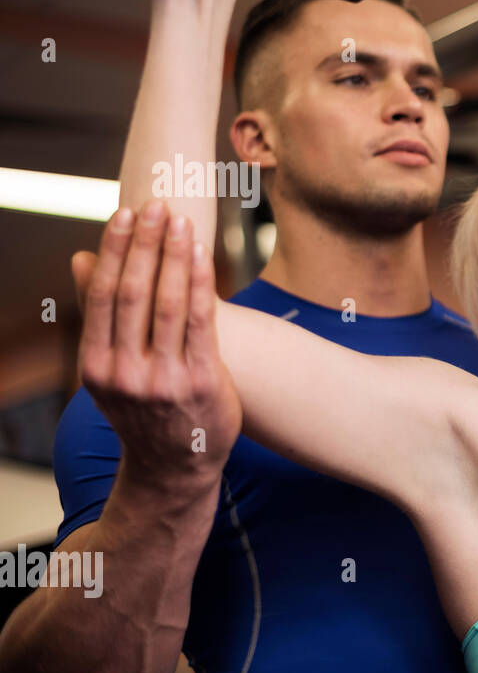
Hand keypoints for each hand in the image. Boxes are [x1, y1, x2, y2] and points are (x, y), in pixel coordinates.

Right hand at [71, 200, 240, 492]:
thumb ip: (102, 316)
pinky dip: (201, 284)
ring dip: (174, 256)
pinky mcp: (202, 382)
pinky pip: (202, 323)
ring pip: (168, 303)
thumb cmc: (146, 410)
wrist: (175, 468)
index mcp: (97, 365)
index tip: (123, 214)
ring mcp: (164, 378)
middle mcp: (126, 371)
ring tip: (181, 220)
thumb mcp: (111, 369)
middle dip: (144, 244)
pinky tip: (202, 255)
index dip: (113, 251)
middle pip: (133, 293)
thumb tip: (81, 260)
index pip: (103, 295)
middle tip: (155, 204)